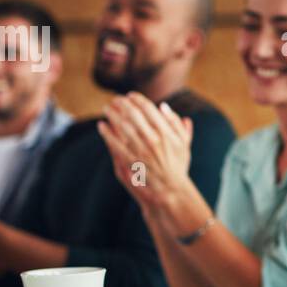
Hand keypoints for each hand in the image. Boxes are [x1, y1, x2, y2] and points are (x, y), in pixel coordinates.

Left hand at [97, 93, 195, 210]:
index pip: (148, 109)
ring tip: (107, 108)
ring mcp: (140, 151)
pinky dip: (107, 132)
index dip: (137, 99)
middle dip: (122, 103)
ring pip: (121, 126)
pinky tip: (101, 126)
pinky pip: (114, 143)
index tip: (130, 96)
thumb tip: (164, 106)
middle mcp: (153, 140)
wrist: (170, 190)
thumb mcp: (184, 144)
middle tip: (116, 99)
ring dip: (112, 114)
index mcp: (166, 133)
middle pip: (133, 114)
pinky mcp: (129, 161)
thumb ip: (176, 125)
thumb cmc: (177, 167)